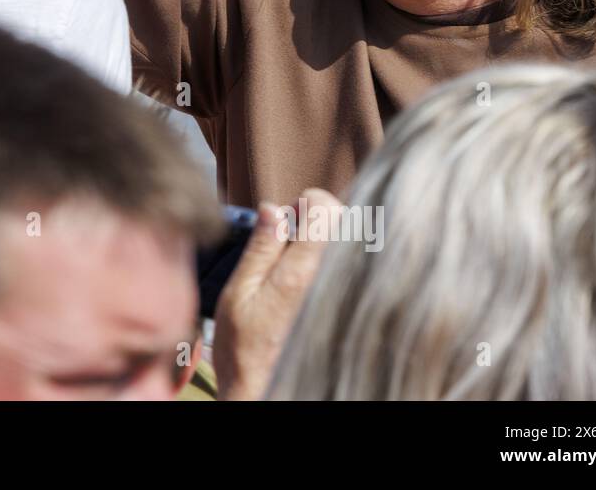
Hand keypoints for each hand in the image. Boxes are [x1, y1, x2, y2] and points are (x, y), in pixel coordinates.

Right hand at [212, 189, 340, 399]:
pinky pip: (356, 269)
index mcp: (302, 273)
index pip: (325, 207)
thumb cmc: (244, 349)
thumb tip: (273, 208)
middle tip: (294, 236)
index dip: (305, 202)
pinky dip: (338, 263)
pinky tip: (316, 279)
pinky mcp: (347, 310)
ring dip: (331, 240)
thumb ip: (260, 248)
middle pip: (347, 220)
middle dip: (322, 218)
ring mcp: (343, 297)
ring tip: (303, 259)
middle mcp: (331, 282)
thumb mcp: (239, 293)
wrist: (262, 392)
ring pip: (354, 243)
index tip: (289, 216)